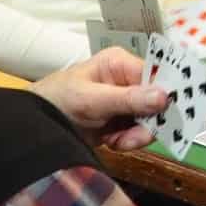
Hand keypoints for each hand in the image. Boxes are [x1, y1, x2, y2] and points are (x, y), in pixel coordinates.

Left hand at [30, 47, 168, 146]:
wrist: (37, 128)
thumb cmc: (57, 101)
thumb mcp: (92, 99)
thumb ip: (128, 99)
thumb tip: (163, 96)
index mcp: (120, 64)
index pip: (155, 75)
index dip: (165, 94)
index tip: (169, 113)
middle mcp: (127, 81)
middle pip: (156, 101)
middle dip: (147, 122)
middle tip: (133, 136)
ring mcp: (126, 103)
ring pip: (150, 120)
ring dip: (136, 135)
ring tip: (118, 140)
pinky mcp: (122, 122)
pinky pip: (138, 133)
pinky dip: (128, 141)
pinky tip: (112, 141)